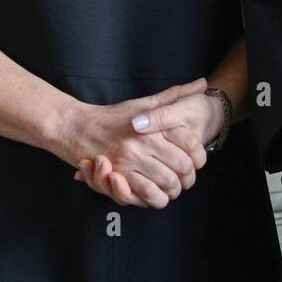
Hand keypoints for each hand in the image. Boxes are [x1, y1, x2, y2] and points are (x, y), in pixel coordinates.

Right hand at [63, 79, 207, 208]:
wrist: (78, 128)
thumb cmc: (114, 116)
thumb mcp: (144, 103)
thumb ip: (173, 96)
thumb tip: (202, 83)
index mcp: (154, 123)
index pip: (190, 143)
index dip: (200, 156)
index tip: (198, 161)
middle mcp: (143, 140)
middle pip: (182, 166)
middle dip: (189, 177)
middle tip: (188, 180)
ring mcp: (130, 159)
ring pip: (167, 182)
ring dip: (175, 190)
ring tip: (175, 189)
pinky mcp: (118, 175)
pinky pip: (146, 193)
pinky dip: (156, 198)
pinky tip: (158, 195)